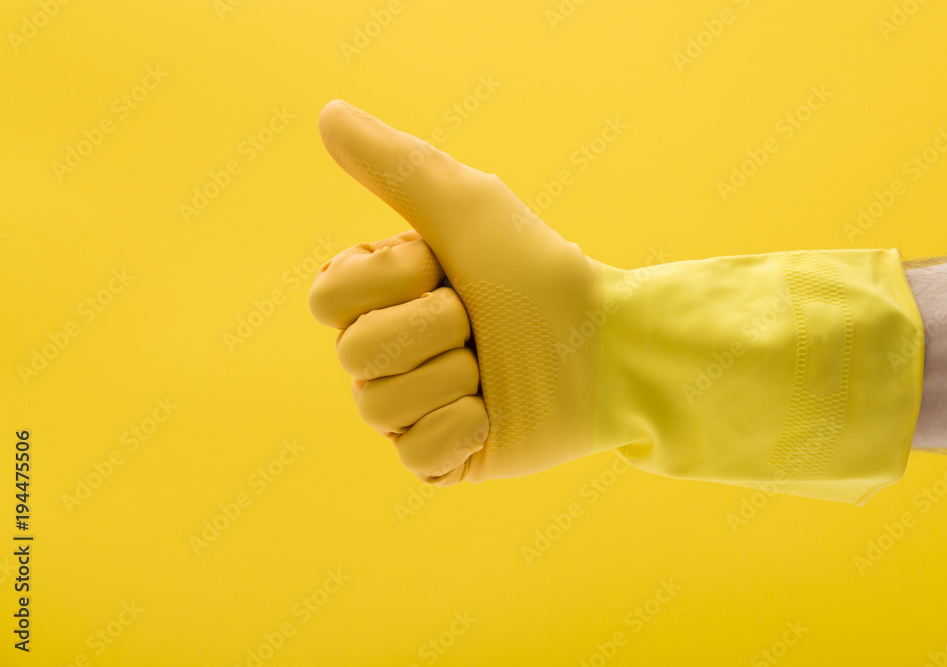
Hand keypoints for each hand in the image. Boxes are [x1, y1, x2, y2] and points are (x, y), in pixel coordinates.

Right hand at [309, 101, 608, 485]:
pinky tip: (494, 415)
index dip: (389, 282)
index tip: (445, 267)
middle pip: (354, 353)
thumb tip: (328, 114)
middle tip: (479, 321)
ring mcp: (412, 408)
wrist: (606, 346)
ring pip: (379, 407)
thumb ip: (393, 163)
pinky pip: (414, 454)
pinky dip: (462, 429)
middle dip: (433, 328)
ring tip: (492, 368)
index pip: (327, 297)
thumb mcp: (466, 206)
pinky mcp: (441, 457)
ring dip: (452, 377)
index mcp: (381, 296)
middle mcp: (387, 352)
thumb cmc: (539, 271)